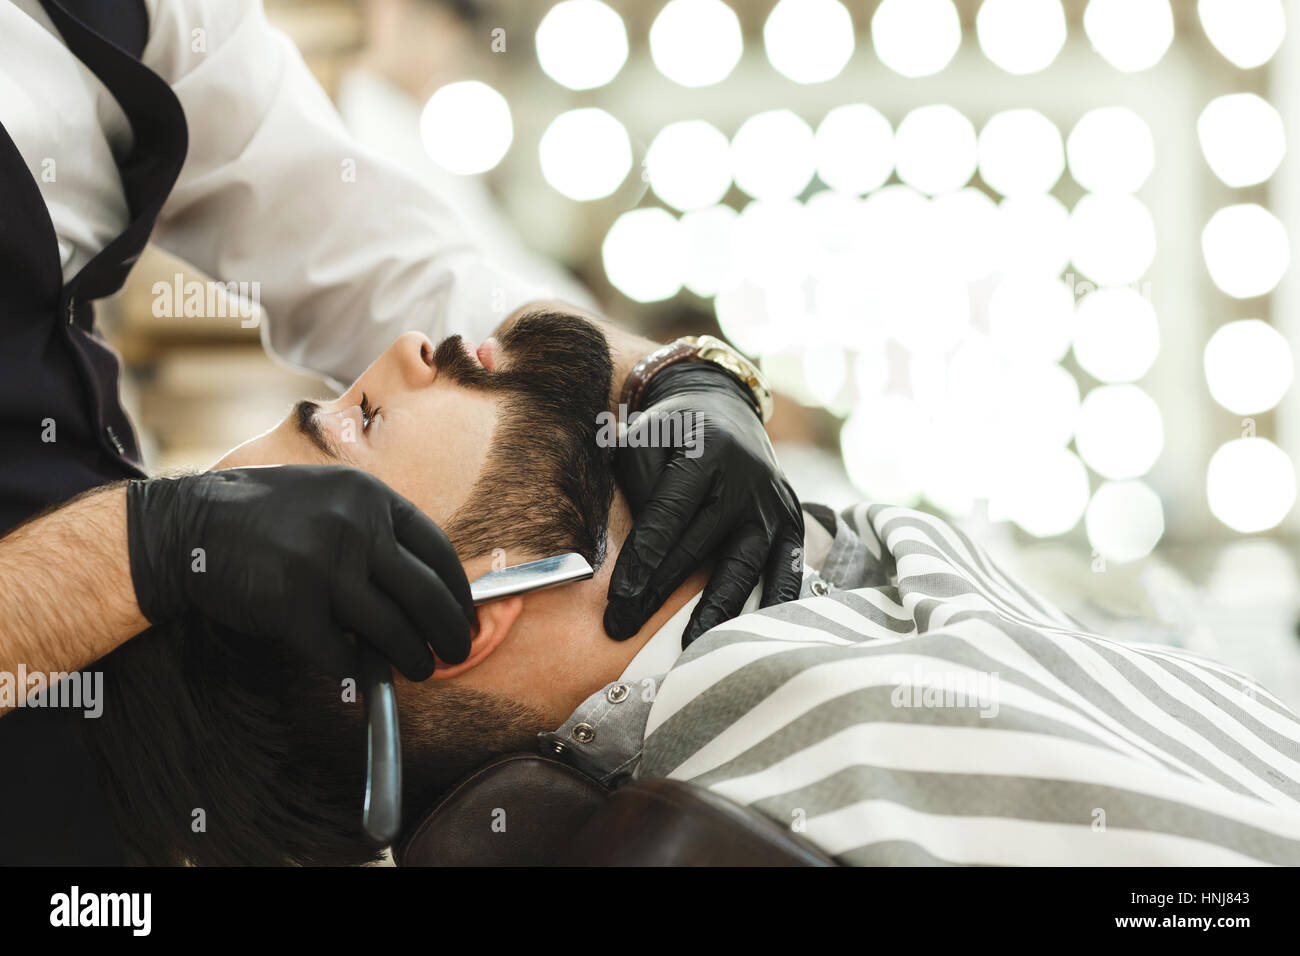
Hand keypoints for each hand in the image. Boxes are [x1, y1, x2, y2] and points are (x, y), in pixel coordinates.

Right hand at [125, 465, 473, 680]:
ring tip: (420, 669)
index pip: (437, 550)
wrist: (192, 527)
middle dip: (449, 631)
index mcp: (370, 498)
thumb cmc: (267, 515)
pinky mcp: (291, 607)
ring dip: (413, 659)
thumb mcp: (332, 496)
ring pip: (391, 630)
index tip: (465, 611)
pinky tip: (359, 671)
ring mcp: (322, 568)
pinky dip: (354, 668)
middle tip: (458, 651)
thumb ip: (377, 529)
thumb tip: (428, 584)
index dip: (457, 589)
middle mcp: (353, 529)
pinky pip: (339, 652)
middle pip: (424, 595)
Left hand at [604, 363, 803, 646]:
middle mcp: (745, 483)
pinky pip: (788, 571)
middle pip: (698, 550)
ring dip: (715, 611)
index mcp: (705, 456)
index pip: (668, 518)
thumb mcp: (642, 438)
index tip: (617, 601)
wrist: (725, 410)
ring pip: (743, 568)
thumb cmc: (671, 433)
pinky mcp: (792, 523)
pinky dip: (774, 604)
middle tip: (623, 629)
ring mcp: (773, 505)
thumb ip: (639, 486)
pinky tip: (756, 637)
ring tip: (690, 647)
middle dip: (658, 594)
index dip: (641, 562)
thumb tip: (639, 552)